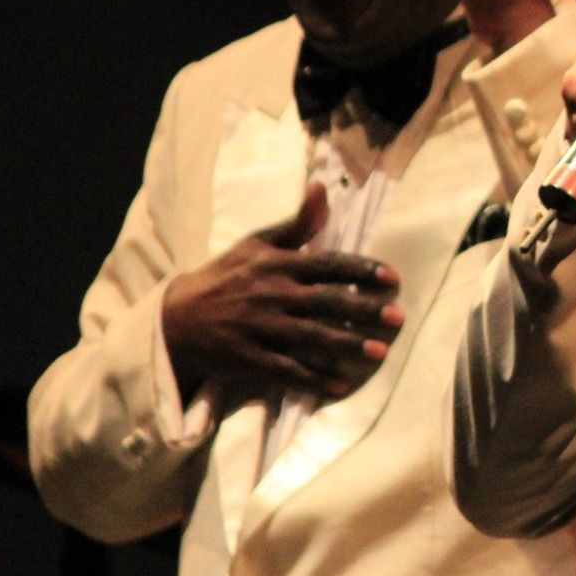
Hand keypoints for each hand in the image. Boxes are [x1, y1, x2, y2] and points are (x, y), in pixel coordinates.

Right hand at [160, 184, 403, 400]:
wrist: (177, 318)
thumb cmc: (226, 276)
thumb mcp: (256, 243)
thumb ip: (296, 223)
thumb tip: (323, 188)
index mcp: (277, 265)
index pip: (327, 265)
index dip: (360, 271)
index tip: (392, 279)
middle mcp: (272, 296)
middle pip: (326, 303)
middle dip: (363, 310)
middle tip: (398, 317)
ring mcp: (261, 329)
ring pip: (312, 339)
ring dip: (347, 346)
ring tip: (380, 352)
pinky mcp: (251, 359)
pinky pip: (288, 372)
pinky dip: (315, 381)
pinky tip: (343, 387)